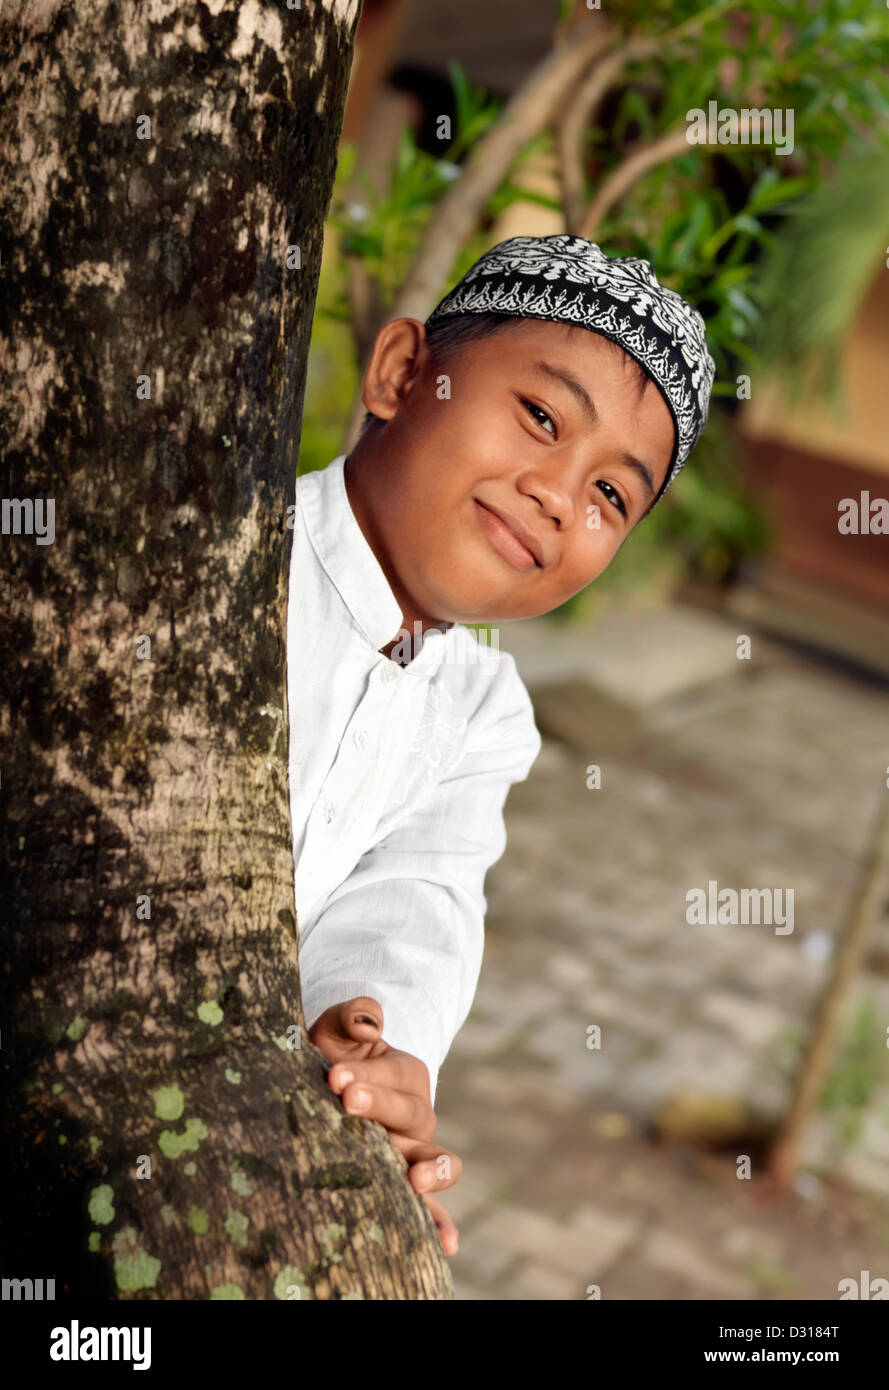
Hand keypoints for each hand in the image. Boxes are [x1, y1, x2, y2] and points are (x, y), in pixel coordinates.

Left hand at [308, 995, 461, 1254]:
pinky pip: (431, 1206)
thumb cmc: (334, 1057)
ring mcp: (415, 1152)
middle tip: (347, 1100)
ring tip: (415, 1180)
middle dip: (381, 1107)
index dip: (367, 1074)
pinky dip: (441, 1222)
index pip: (395, 1073)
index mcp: (406, 1073)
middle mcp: (417, 1114)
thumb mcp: (337, 1030)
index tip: (334, 1076)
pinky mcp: (407, 1186)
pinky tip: (446, 1244)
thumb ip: (353, 1016)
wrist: (329, 1090)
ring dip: (430, 1171)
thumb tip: (370, 1024)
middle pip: (412, 1114)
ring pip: (434, 1161)